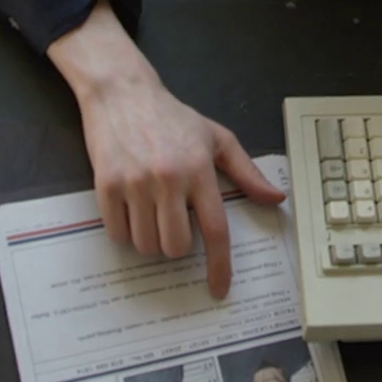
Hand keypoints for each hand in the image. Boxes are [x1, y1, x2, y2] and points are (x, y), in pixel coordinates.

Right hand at [48, 0, 285, 297]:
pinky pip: (117, 234)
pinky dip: (125, 231)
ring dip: (150, 240)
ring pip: (146, 245)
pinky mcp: (106, 185)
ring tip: (151, 212)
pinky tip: (130, 207)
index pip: (215, 230)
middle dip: (177, 245)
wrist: (122, 92)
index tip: (218, 289)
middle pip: (177, 246)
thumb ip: (247, 172)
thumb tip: (276, 198)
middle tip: (174, 222)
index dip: (219, 265)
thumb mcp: (216, 138)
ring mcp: (135, 183)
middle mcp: (168, 179)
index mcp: (199, 170)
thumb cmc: (172, 117)